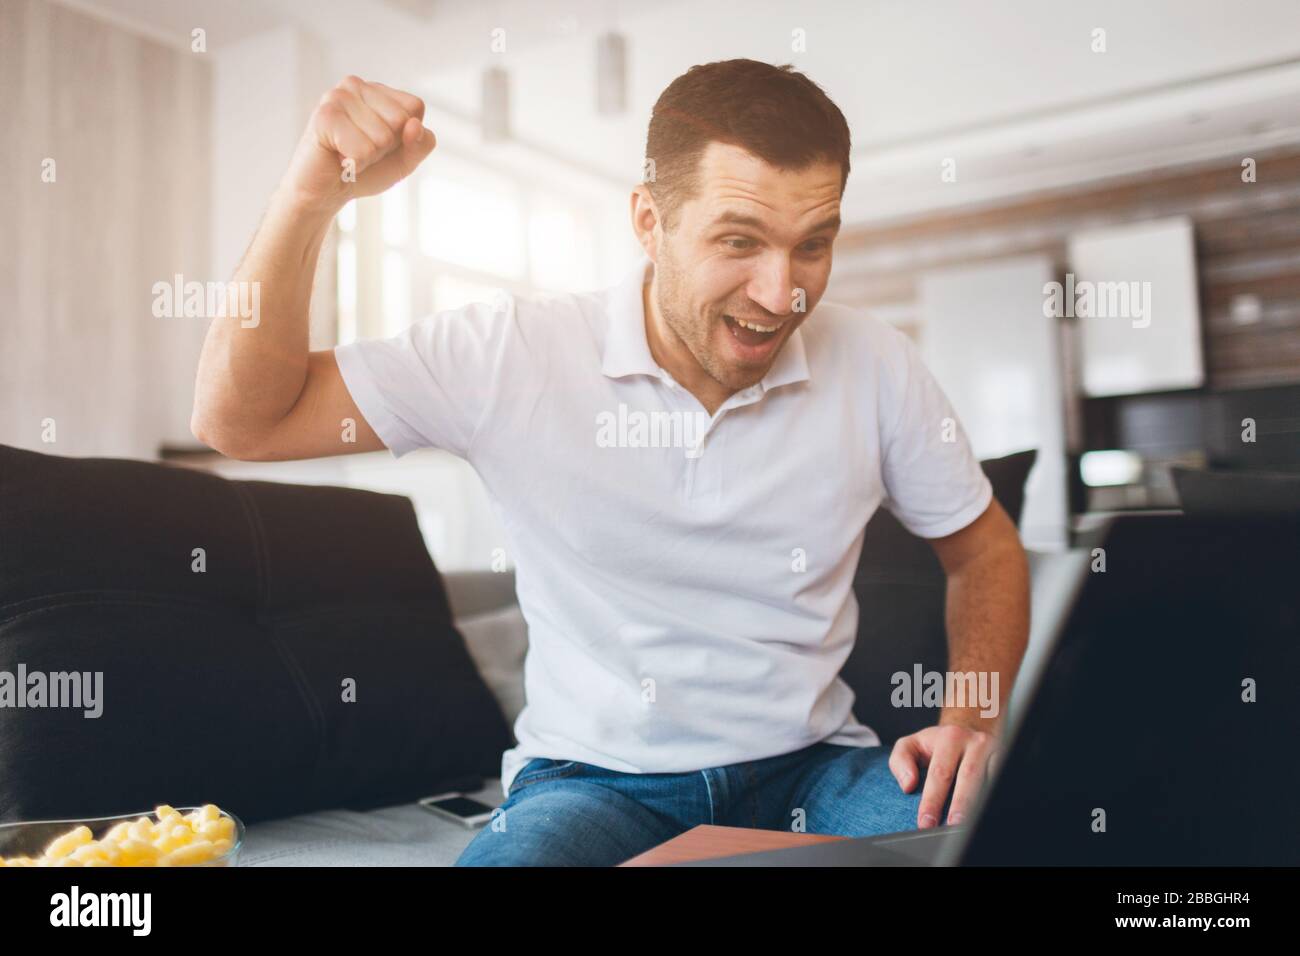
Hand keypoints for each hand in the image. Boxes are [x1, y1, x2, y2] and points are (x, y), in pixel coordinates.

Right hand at [279, 76, 435, 213]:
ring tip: (347, 153)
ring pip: (382, 137)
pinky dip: (354, 164)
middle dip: (385, 148)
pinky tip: (337, 157)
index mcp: (377, 90)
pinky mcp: (324, 116)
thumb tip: (413, 125)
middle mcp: (355, 85)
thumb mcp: (405, 160)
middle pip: (400, 120)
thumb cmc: (365, 171)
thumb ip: (421, 143)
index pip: (414, 107)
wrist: (325, 192)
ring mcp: (337, 97)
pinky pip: (362, 150)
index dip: (404, 137)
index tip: (379, 144)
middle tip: (360, 150)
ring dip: (368, 157)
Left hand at [889, 722, 998, 828]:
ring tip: (967, 825)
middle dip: (960, 806)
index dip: (932, 800)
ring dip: (979, 805)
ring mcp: (995, 751)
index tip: (925, 822)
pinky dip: (990, 799)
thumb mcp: (911, 745)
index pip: (940, 773)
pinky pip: (1000, 782)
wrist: (968, 729)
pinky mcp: (1007, 760)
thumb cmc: (936, 744)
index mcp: (950, 737)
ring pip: (989, 782)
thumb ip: (900, 761)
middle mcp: (976, 742)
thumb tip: (908, 785)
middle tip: (951, 827)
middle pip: (968, 778)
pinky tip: (981, 814)